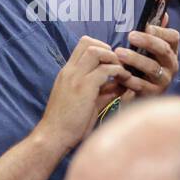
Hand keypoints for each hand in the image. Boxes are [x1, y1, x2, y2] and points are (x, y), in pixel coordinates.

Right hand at [38, 36, 129, 152]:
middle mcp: (70, 71)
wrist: (54, 137)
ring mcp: (75, 78)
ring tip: (123, 73)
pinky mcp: (84, 88)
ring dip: (114, 59)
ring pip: (96, 51)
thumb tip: (121, 85)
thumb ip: (104, 91)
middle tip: (119, 66)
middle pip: (89, 43)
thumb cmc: (70, 123)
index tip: (112, 62)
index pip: (83, 45)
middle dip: (109, 50)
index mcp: (68, 72)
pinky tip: (125, 82)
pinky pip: (105, 70)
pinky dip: (118, 72)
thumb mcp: (89, 103)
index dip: (101, 48)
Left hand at [114, 11, 179, 100]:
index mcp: (170, 52)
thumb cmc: (141, 68)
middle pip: (164, 50)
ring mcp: (163, 80)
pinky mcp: (153, 94)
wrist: (138, 96)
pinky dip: (130, 79)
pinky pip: (143, 85)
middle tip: (130, 36)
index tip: (147, 26)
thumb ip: (154, 33)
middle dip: (148, 41)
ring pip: (152, 67)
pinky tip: (119, 74)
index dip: (161, 31)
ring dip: (136, 59)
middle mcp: (171, 65)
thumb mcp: (147, 51)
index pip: (173, 37)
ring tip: (119, 53)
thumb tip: (163, 13)